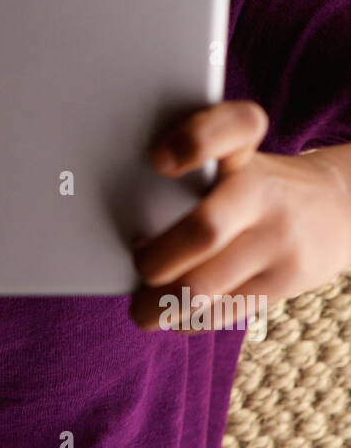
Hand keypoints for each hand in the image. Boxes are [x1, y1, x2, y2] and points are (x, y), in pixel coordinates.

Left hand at [128, 100, 350, 330]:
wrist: (338, 210)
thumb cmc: (256, 186)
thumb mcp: (235, 162)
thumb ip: (190, 176)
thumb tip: (119, 220)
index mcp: (243, 153)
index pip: (235, 127)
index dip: (196, 140)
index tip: (158, 160)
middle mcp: (263, 193)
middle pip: (204, 230)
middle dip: (155, 260)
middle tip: (137, 263)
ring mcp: (278, 241)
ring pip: (204, 287)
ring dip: (159, 306)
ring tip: (142, 309)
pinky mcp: (285, 282)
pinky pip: (222, 313)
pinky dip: (187, 320)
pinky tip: (175, 316)